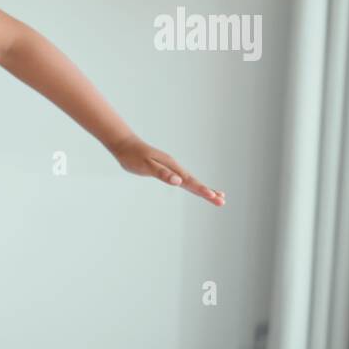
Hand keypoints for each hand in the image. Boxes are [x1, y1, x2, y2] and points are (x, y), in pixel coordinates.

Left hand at [109, 134, 224, 206]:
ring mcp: (172, 169)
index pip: (190, 182)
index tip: (215, 197)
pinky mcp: (167, 170)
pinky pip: (183, 179)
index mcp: (172, 167)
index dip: (203, 190)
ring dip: (204, 189)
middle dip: (208, 193)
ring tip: (217, 196)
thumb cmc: (134, 156)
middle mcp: (175, 168)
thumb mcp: (146, 166)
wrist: (125, 145)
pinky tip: (196, 188)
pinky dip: (192, 185)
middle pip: (194, 182)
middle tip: (222, 202)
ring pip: (191, 181)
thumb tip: (178, 181)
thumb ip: (162, 173)